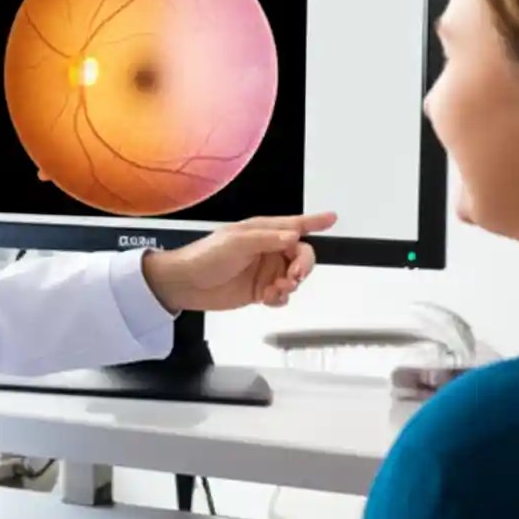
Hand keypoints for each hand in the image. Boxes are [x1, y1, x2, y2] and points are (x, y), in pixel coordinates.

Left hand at [141, 212, 337, 312]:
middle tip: (295, 275)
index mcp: (262, 231)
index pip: (295, 225)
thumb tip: (294, 236)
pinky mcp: (259, 290)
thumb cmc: (204, 256)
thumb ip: (268, 239)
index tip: (332, 219)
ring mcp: (264, 271)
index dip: (314, 222)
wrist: (186, 284)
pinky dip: (280, 298)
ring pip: (294, 277)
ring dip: (290, 285)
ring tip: (276, 289)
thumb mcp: (237, 242)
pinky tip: (268, 299)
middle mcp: (267, 249)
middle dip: (303, 266)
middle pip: (300, 255)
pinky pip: (281, 295)